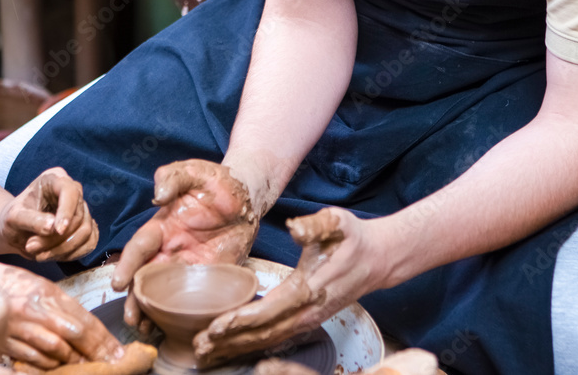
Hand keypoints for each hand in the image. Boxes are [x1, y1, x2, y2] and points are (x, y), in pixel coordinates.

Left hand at [0, 167, 98, 261]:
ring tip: (39, 255)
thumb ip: (31, 220)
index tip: (58, 231)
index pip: (70, 192)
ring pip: (85, 232)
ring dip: (63, 248)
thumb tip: (52, 227)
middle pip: (78, 216)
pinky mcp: (86, 228)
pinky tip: (52, 255)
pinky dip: (71, 254)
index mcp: (54, 178)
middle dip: (57, 238)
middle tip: (32, 247)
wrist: (15, 231)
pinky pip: (89, 243)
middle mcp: (72, 191)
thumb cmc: (12, 219)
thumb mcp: (13, 218)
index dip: (66, 212)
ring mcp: (82, 210)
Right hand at [0, 266, 122, 368]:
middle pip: (73, 338)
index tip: (119, 353)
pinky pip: (32, 360)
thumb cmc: (12, 284)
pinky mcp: (4, 342)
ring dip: (73, 363)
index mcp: (48, 294)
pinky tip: (58, 368)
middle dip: (94, 353)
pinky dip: (48, 366)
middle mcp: (35, 311)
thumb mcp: (43, 288)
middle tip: (111, 364)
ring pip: (54, 352)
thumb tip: (87, 330)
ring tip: (87, 367)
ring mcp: (18, 328)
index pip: (83, 321)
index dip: (104, 340)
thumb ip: (64, 307)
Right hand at [111, 159, 258, 328]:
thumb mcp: (192, 171)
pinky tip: (177, 328)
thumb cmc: (215, 181)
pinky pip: (193, 297)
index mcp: (160, 227)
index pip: (139, 248)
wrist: (247, 196)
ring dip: (152, 311)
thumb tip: (158, 194)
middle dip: (136, 298)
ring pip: (164, 293)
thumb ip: (172, 177)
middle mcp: (169, 250)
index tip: (119, 282)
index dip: (128, 265)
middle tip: (131, 318)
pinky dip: (184, 313)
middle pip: (146, 278)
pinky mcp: (209, 276)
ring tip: (145, 329)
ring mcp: (188, 266)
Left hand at [194, 206, 393, 366]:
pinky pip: (275, 338)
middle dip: (230, 342)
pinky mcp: (307, 321)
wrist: (378, 258)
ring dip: (237, 348)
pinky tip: (231, 347)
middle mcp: (307, 312)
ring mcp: (308, 320)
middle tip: (199, 348)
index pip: (268, 311)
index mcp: (308, 289)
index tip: (214, 327)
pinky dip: (251, 345)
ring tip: (207, 353)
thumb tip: (294, 227)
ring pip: (268, 340)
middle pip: (263, 334)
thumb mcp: (336, 222)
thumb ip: (314, 225)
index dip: (240, 321)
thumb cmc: (352, 238)